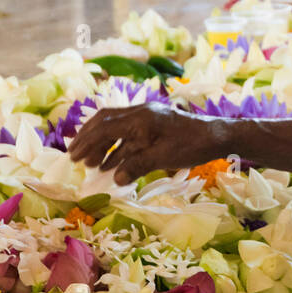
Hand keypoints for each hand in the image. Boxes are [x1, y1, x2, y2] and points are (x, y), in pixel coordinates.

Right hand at [68, 102, 224, 183]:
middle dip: (88, 140)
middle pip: (105, 122)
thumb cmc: (191, 145)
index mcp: (140, 117)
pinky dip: (117, 149)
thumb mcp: (163, 157)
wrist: (217, 136)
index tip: (74, 156)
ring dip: (102, 145)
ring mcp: (147, 119)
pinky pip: (128, 135)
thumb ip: (137, 166)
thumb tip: (115, 179)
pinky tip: (111, 164)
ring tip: (91, 164)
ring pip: (116, 129)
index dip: (87, 142)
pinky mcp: (154, 127)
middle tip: (75, 157)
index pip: (105, 127)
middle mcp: (140, 113)